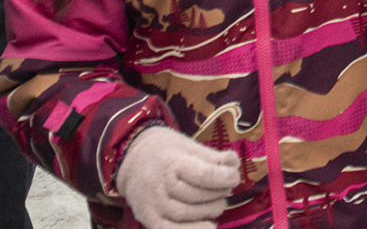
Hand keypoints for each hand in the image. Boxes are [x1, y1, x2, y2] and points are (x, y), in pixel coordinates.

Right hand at [117, 125, 239, 228]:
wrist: (131, 160)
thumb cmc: (166, 150)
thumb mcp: (188, 145)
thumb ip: (211, 157)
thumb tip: (234, 164)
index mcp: (170, 162)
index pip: (202, 175)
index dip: (224, 177)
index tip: (235, 176)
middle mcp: (158, 186)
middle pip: (195, 196)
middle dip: (218, 193)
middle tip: (227, 189)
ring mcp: (152, 205)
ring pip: (185, 214)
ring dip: (209, 211)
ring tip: (218, 203)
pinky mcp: (148, 219)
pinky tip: (209, 227)